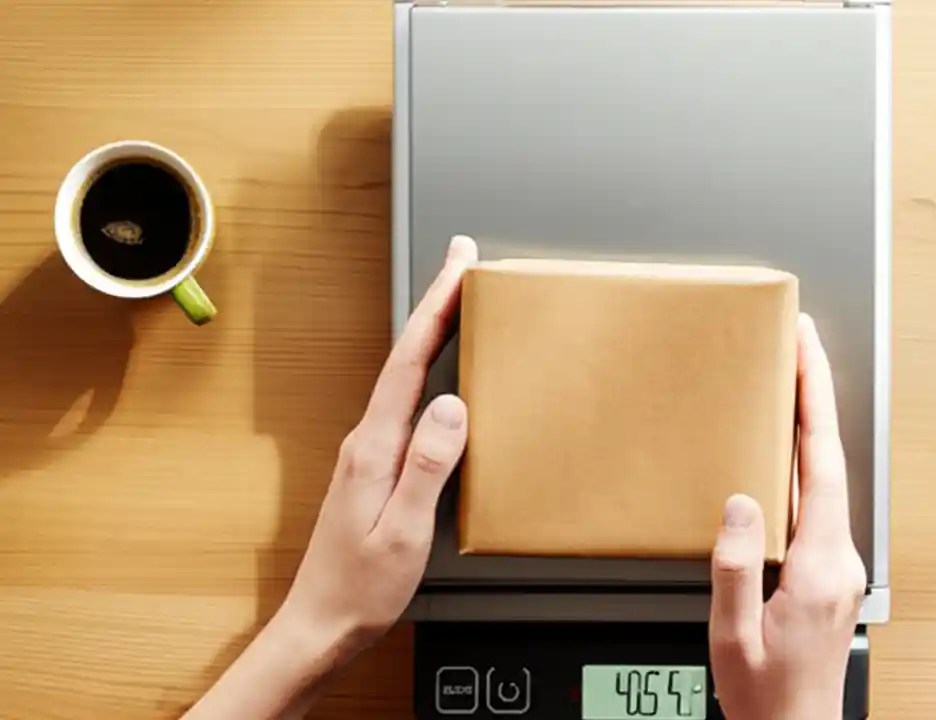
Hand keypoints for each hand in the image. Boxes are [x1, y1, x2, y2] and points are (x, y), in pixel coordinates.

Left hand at [184, 236, 477, 719]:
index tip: (458, 267)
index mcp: (374, 448)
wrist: (318, 626)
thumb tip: (452, 406)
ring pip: (406, 378)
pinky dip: (429, 375)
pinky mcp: (374, 468)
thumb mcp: (403, 532)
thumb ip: (428, 466)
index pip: (408, 361)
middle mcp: (366, 441)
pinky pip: (407, 406)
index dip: (436, 307)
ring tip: (460, 306)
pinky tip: (444, 378)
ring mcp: (367, 453)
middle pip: (405, 357)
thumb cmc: (360, 589)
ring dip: (432, 336)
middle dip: (436, 306)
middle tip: (463, 264)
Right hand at [709, 314, 866, 719]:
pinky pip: (817, 501)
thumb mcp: (733, 636)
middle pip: (830, 460)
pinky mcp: (829, 571)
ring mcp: (839, 564)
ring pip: (825, 478)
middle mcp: (840, 559)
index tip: (805, 352)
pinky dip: (803, 461)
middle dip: (815, 395)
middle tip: (797, 343)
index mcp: (820, 567)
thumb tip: (743, 503)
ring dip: (810, 426)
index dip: (815, 401)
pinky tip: (785, 449)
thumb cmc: (768, 696)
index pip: (823, 465)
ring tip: (789, 380)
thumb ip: (735, 568)